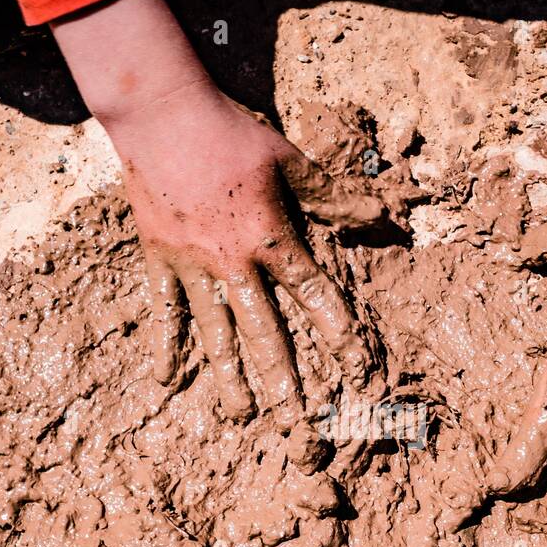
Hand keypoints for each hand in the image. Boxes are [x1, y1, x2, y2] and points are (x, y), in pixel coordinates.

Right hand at [52, 0, 386, 422]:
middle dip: (285, 387)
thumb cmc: (230, 133)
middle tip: (298, 432)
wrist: (159, 114)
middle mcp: (233, 264)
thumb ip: (336, 194)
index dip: (339, 334)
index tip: (359, 372)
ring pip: (216, 335)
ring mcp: (193, 268)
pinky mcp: (160, 261)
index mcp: (271, 239)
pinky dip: (165, 346)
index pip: (314, 296)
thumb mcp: (289, 159)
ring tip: (241, 418)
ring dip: (229, 381)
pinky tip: (165, 381)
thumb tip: (387, 214)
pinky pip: (165, 312)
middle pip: (266, 336)